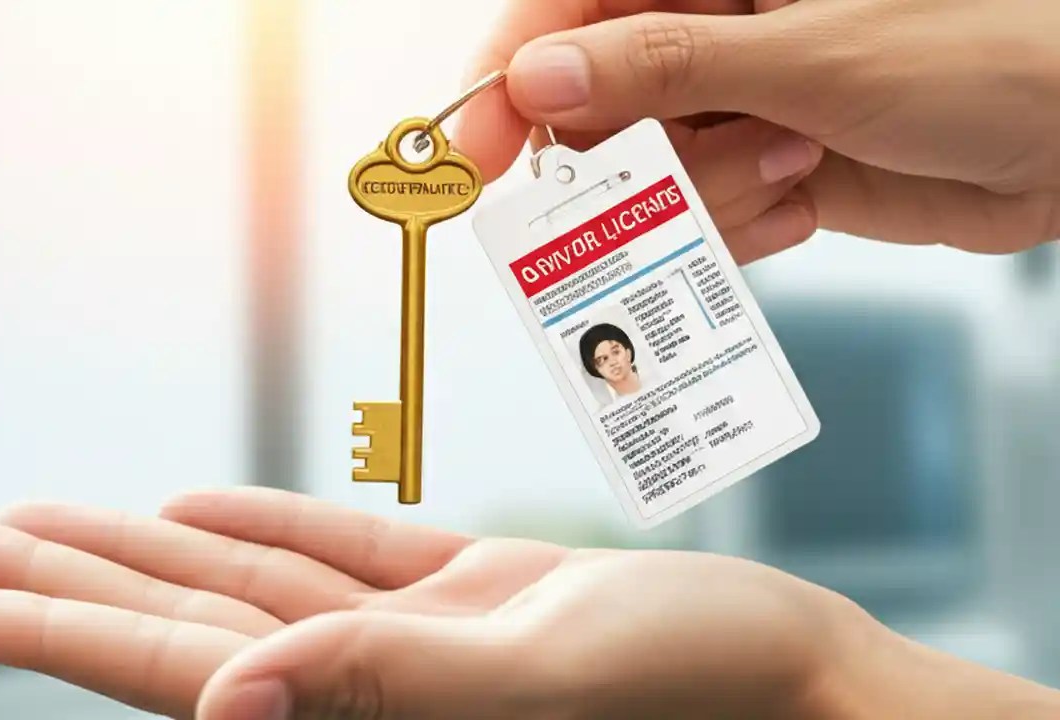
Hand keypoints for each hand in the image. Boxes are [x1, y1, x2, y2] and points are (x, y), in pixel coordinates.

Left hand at [0, 488, 1059, 718]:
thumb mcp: (541, 675)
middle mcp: (369, 687)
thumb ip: (385, 682)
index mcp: (368, 716)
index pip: (169, 669)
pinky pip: (341, 559)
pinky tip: (193, 513)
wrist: (803, 677)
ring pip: (243, 584)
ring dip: (138, 548)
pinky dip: (266, 528)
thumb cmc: (705, 689)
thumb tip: (228, 701)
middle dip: (55, 579)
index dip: (51, 626)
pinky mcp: (467, 597)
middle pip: (176, 623)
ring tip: (36, 520)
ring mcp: (412, 642)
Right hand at [456, 0, 1059, 255]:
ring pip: (649, 175)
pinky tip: (804, 200)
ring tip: (793, 169)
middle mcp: (718, 33)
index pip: (570, 11)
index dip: (512, 76)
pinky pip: (702, 219)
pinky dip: (740, 229)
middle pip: (597, 106)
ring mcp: (740, 104)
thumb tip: (543, 80)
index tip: (478, 148)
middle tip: (686, 169)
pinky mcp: (767, 168)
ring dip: (706, 197)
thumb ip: (667, 68)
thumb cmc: (987, 49)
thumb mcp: (813, 55)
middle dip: (633, 157)